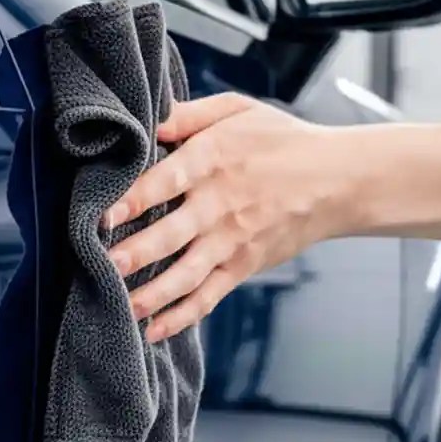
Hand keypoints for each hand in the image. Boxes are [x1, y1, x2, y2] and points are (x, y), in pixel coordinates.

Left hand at [104, 93, 360, 342]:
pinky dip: (182, 316)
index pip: (167, 181)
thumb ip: (186, 115)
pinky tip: (154, 330)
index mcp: (213, 159)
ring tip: (120, 306)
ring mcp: (233, 240)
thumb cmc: (280, 140)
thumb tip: (144, 118)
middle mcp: (220, 204)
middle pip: (172, 233)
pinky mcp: (243, 266)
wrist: (338, 180)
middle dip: (135, 252)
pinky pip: (208, 296)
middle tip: (102, 265)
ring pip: (186, 274)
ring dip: (152, 293)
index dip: (134, 198)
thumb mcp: (236, 111)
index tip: (103, 214)